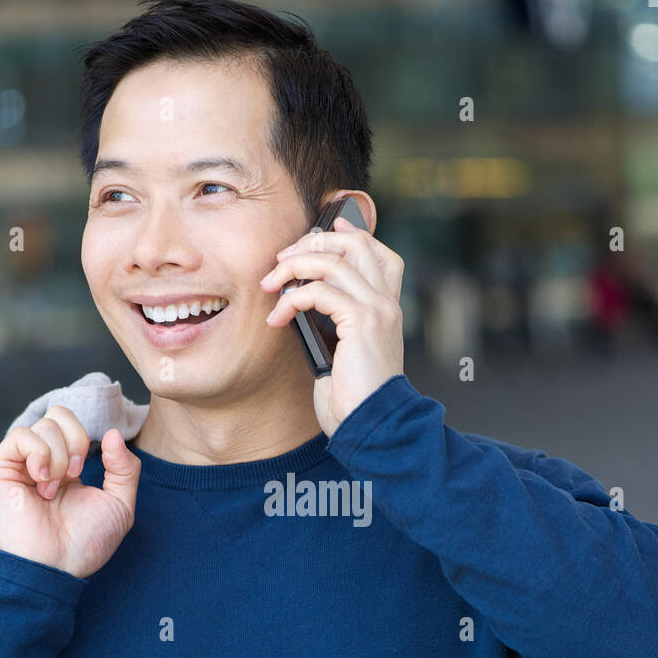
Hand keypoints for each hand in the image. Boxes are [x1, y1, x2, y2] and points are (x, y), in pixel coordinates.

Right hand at [0, 406, 140, 578]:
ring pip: (44, 425)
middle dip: (76, 440)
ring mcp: (19, 464)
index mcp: (65, 467)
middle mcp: (41, 462)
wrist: (56, 566)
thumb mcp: (120, 505)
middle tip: (74, 474)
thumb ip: (124, 468)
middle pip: (58, 414)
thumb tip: (112, 433)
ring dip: (59, 456)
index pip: (73, 425)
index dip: (87, 438)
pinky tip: (41, 483)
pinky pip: (21, 436)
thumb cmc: (85, 544)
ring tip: (53, 489)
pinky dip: (39, 455)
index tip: (89, 469)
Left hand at [261, 215, 404, 436]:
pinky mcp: (362, 322)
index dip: (349, 233)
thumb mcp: (343, 352)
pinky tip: (278, 318)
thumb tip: (301, 300)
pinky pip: (319, 291)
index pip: (378, 251)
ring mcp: (377, 309)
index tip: (318, 231)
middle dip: (312, 242)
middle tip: (281, 261)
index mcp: (386, 308)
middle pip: (355, 242)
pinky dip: (291, 299)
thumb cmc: (352, 398)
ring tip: (270, 286)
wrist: (371, 425)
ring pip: (332, 260)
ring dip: (292, 267)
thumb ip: (333, 322)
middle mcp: (386, 302)